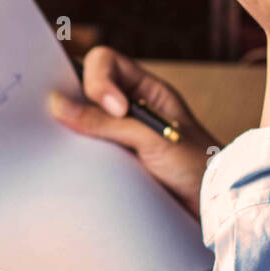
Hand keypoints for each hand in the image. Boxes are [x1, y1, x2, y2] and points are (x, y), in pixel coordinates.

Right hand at [48, 46, 217, 216]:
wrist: (211, 208)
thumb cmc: (196, 167)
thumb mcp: (152, 139)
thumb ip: (107, 122)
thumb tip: (58, 106)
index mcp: (145, 89)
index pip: (105, 62)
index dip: (98, 79)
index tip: (114, 109)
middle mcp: (127, 106)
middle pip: (84, 86)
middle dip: (73, 100)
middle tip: (70, 122)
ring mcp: (116, 134)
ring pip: (78, 119)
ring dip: (73, 130)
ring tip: (78, 148)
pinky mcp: (109, 162)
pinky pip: (81, 149)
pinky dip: (74, 154)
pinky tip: (78, 165)